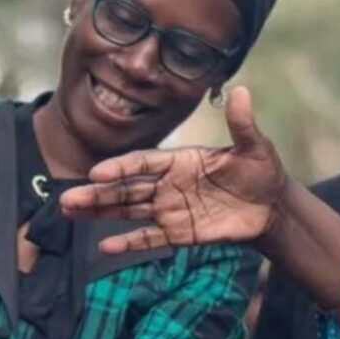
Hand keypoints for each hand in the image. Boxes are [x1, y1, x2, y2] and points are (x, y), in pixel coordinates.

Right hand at [57, 87, 289, 252]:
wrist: (272, 207)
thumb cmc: (262, 171)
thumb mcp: (255, 147)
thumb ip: (242, 124)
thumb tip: (242, 91)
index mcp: (179, 161)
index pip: (143, 162)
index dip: (121, 167)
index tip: (98, 174)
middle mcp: (168, 184)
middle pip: (125, 189)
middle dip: (96, 194)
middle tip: (67, 199)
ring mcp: (170, 210)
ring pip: (128, 211)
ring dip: (99, 213)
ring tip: (70, 213)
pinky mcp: (178, 233)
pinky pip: (149, 238)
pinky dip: (128, 242)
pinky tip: (105, 246)